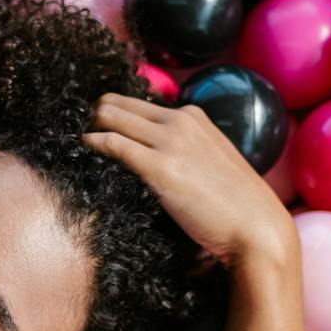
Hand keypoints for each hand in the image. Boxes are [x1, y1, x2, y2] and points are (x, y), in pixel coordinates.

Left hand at [85, 93, 298, 267]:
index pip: (138, 104)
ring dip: (89, 127)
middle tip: (75, 132)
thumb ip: (185, 152)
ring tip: (73, 141)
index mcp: (193, 116)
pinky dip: (93, 143)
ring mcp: (169, 142)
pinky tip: (81, 148)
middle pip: (117, 104)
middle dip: (94, 116)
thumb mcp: (210, 164)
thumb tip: (155, 160)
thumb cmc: (235, 205)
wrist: (256, 227)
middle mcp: (180, 121)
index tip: (94, 126)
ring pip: (110, 117)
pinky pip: (113, 144)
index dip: (112, 114)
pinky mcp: (159, 167)